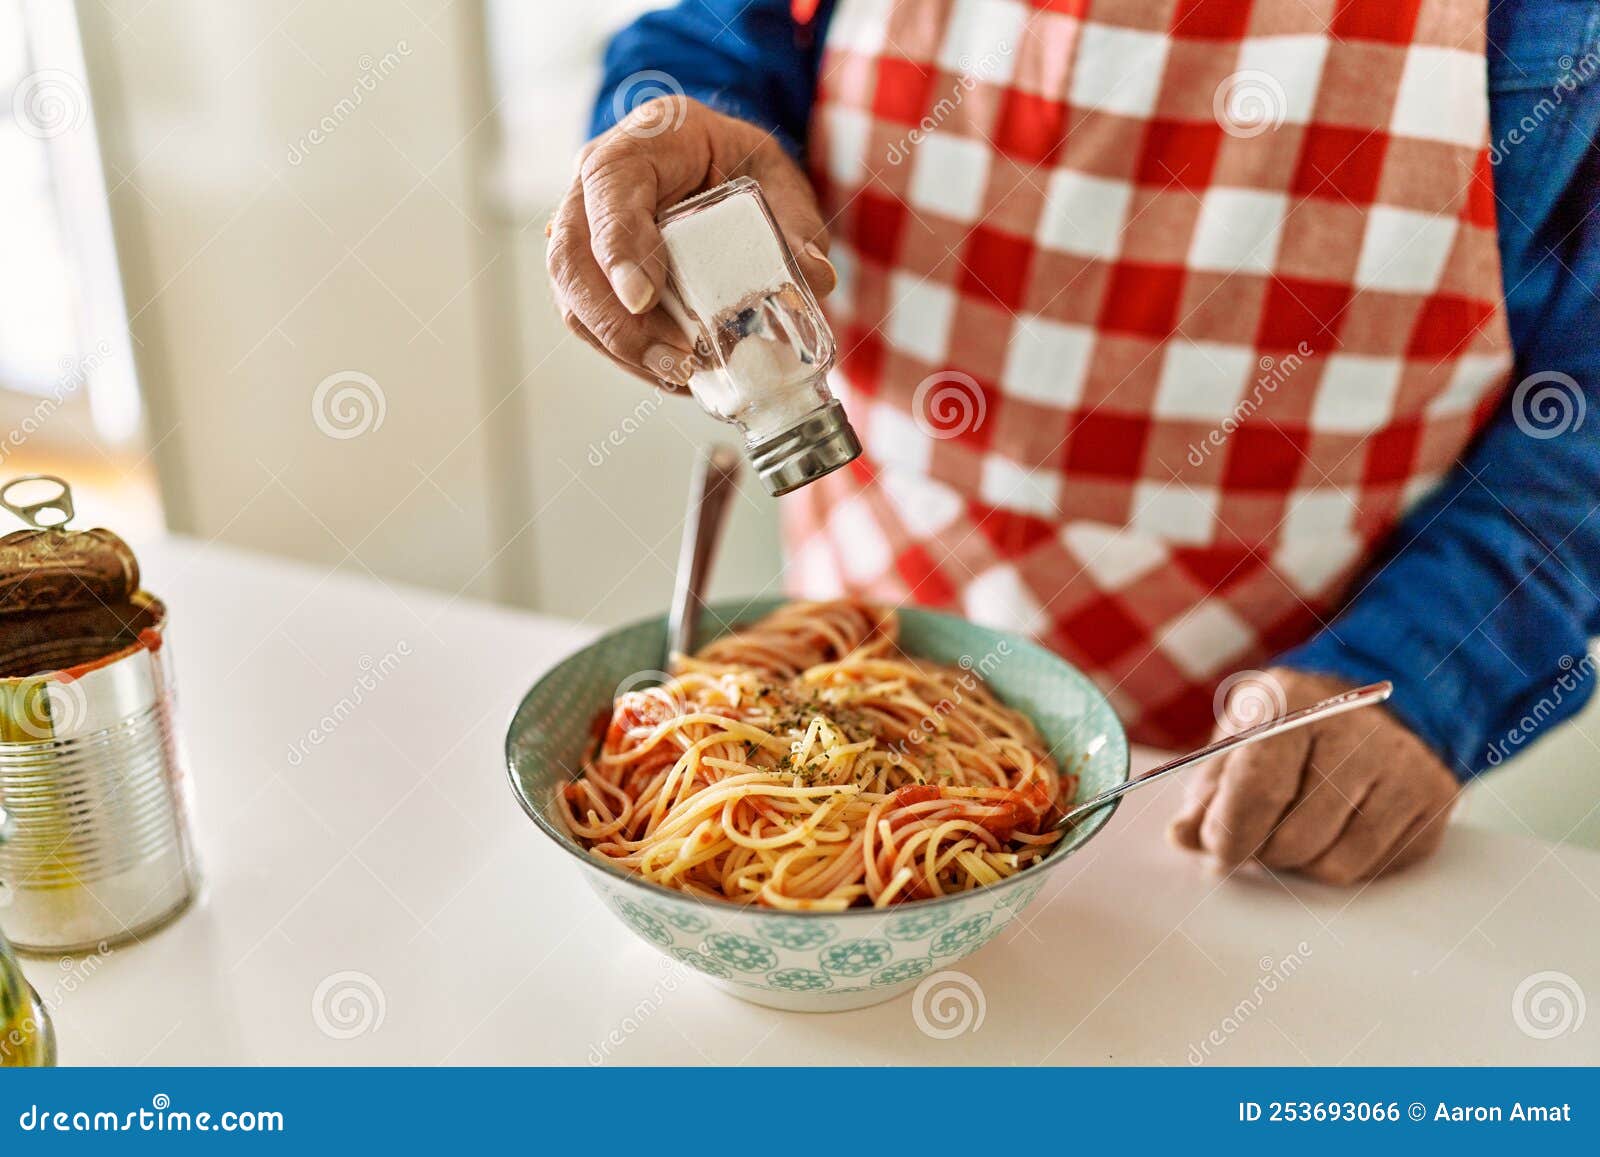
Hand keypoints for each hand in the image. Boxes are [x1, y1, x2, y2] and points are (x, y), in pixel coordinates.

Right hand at [546, 96, 835, 387]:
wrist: (712, 162)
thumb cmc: (737, 161)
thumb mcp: (775, 176)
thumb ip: (792, 219)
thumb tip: (813, 277)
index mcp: (643, 141)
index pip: (610, 189)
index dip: (619, 247)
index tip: (642, 298)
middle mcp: (596, 182)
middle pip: (571, 255)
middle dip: (617, 320)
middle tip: (675, 359)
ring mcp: (583, 227)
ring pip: (572, 295)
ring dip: (621, 346)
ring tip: (678, 374)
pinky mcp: (590, 270)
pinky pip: (588, 318)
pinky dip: (626, 354)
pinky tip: (669, 373)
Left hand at [1167, 669, 1458, 884]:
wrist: (1360, 715)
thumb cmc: (1281, 739)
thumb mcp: (1233, 749)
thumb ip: (1206, 796)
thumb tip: (1183, 837)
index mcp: (1290, 699)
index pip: (1258, 787)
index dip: (1230, 833)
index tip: (1220, 851)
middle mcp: (1354, 723)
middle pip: (1295, 836)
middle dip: (1266, 852)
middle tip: (1261, 839)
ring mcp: (1402, 759)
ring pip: (1336, 863)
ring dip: (1304, 864)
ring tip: (1299, 831)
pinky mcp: (1434, 795)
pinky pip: (1376, 868)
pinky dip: (1345, 864)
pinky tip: (1338, 831)